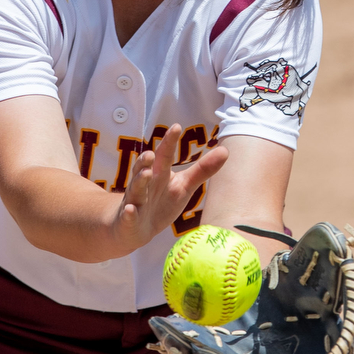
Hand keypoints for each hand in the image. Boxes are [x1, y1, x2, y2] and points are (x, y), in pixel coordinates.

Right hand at [113, 124, 228, 251]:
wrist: (134, 227)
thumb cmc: (161, 203)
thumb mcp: (183, 186)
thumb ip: (202, 170)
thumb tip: (225, 151)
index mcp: (159, 173)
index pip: (164, 155)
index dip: (169, 142)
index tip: (176, 126)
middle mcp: (144, 184)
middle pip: (144, 169)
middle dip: (146, 161)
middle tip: (151, 153)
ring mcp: (134, 201)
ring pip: (135, 190)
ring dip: (139, 181)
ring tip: (145, 173)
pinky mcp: (128, 220)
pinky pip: (127, 216)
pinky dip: (128, 213)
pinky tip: (129, 209)